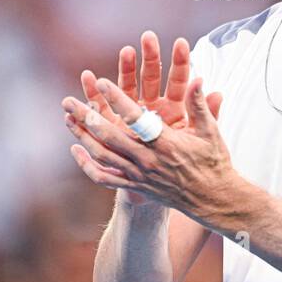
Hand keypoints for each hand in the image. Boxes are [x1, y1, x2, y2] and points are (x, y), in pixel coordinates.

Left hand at [69, 31, 222, 203]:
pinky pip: (105, 178)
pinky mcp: (135, 187)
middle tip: (69, 101)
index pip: (137, 119)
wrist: (213, 200)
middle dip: (87, 117)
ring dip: (82, 135)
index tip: (103, 82)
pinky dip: (87, 165)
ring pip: (102, 155)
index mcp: (166, 144)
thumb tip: (197, 80)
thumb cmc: (214, 163)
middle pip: (110, 137)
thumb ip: (200, 105)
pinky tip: (75, 149)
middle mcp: (148, 160)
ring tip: (68, 117)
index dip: (118, 100)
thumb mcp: (211, 132)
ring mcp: (139, 175)